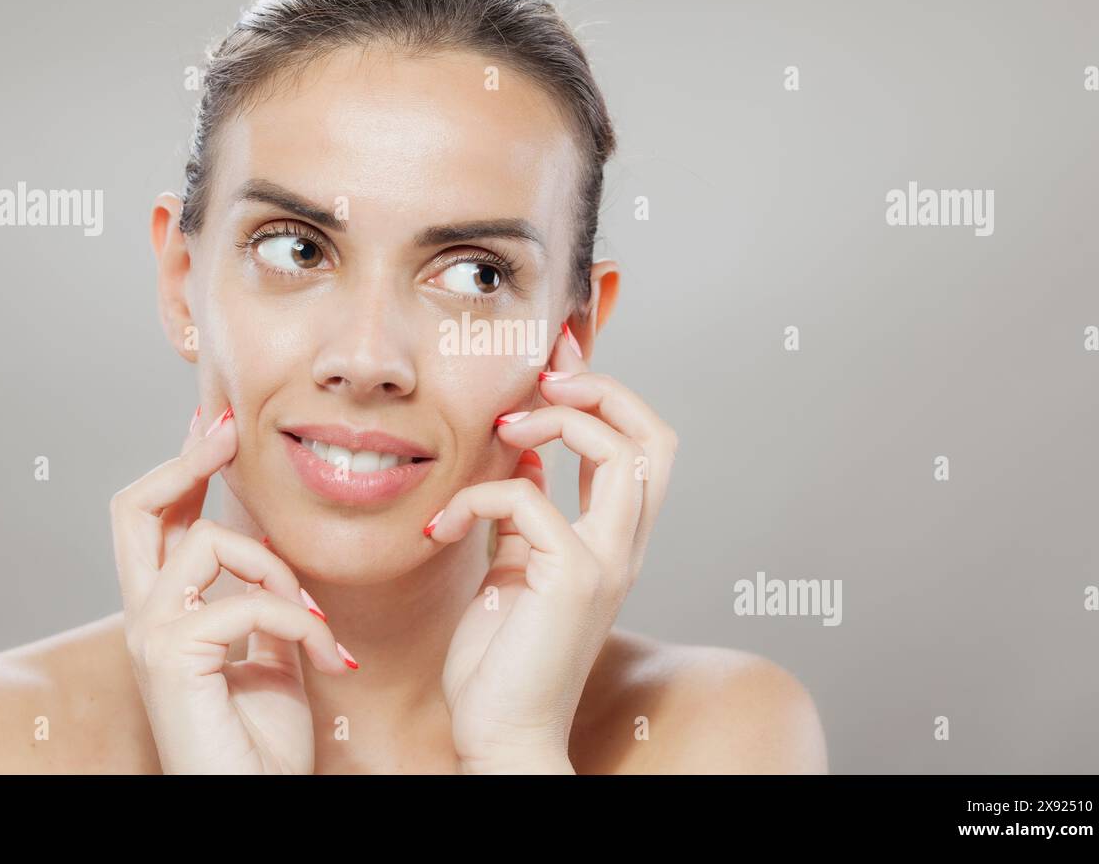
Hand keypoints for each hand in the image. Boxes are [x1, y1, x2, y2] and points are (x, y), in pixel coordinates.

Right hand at [109, 405, 356, 773]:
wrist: (259, 802)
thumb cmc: (264, 742)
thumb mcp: (273, 652)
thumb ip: (264, 603)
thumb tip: (275, 557)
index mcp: (170, 612)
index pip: (158, 520)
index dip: (183, 466)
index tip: (217, 426)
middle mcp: (147, 618)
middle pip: (132, 508)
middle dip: (184, 458)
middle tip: (226, 428)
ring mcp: (151, 637)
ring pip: (209, 543)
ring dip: (280, 570)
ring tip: (315, 619)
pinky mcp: (169, 659)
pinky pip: (244, 602)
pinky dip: (299, 620)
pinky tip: (328, 656)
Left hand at [431, 322, 678, 772]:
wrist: (500, 733)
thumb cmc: (503, 659)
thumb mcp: (515, 566)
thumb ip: (528, 512)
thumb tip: (525, 455)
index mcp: (614, 541)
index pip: (643, 446)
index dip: (608, 394)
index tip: (554, 366)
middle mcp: (624, 547)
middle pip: (654, 436)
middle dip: (603, 389)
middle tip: (545, 382)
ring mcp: (606, 562)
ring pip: (619, 450)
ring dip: (555, 421)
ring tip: (502, 432)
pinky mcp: (571, 578)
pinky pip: (530, 497)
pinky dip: (479, 495)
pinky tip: (443, 525)